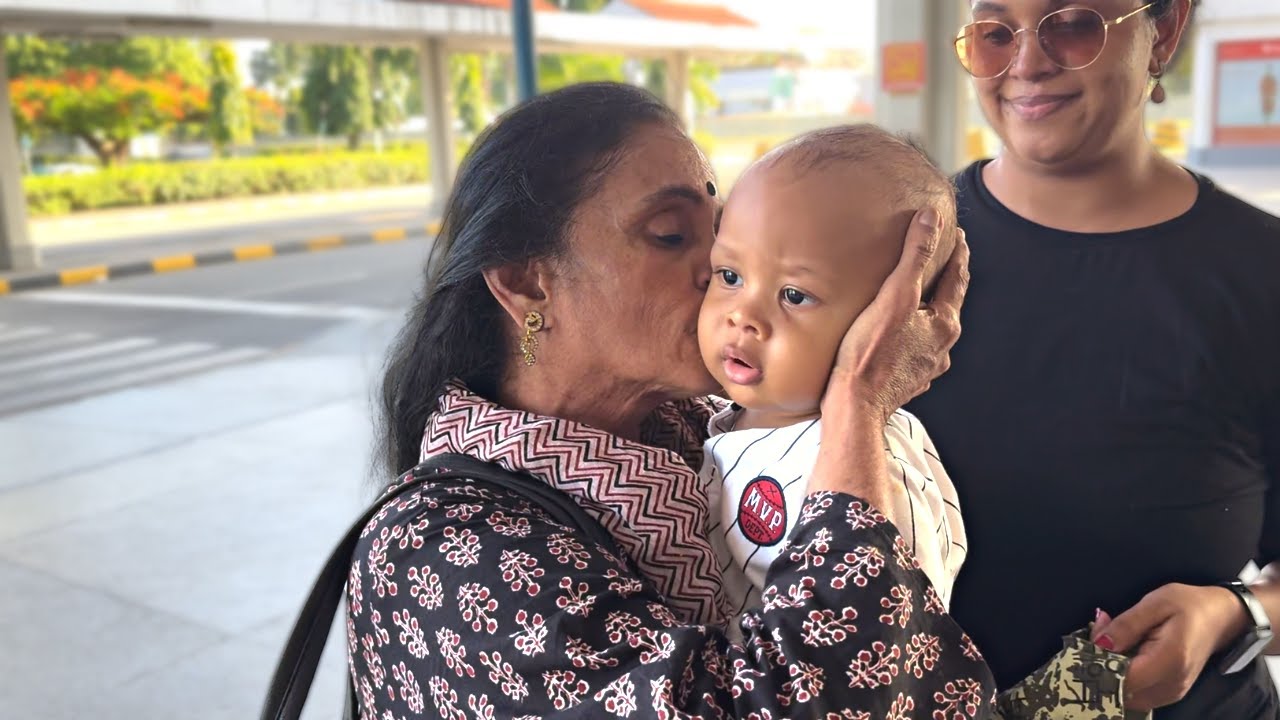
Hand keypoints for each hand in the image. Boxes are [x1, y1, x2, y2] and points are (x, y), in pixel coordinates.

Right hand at [822, 208, 968, 422]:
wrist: (854, 406)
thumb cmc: (870, 353)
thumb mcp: (895, 296)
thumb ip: (914, 257)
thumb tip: (931, 220)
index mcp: (944, 324)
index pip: (958, 278)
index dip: (957, 253)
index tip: (957, 234)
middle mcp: (941, 347)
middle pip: (947, 304)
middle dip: (943, 281)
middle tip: (937, 259)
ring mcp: (925, 367)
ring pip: (930, 330)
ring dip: (924, 310)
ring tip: (912, 296)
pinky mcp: (906, 380)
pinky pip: (913, 349)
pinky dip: (909, 335)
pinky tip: (893, 334)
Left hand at [1092, 583, 1249, 710]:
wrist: (1221, 617)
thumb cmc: (1189, 605)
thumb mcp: (1155, 603)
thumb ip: (1126, 625)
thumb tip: (1098, 642)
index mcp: (1169, 661)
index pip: (1122, 679)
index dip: (1098, 665)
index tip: (1087, 644)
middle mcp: (1171, 685)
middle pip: (1121, 690)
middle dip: (1100, 668)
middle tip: (1097, 638)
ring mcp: (1171, 694)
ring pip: (1126, 695)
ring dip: (1110, 673)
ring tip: (1111, 643)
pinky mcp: (1169, 694)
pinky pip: (1136, 693)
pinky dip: (1122, 677)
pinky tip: (1122, 654)